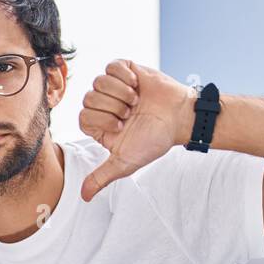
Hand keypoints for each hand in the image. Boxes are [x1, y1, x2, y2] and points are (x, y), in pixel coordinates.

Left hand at [79, 59, 194, 200]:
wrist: (179, 118)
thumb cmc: (154, 141)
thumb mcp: (125, 163)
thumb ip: (102, 177)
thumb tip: (84, 197)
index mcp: (100, 125)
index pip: (83, 117)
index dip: (102, 121)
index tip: (121, 127)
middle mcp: (104, 106)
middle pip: (89, 98)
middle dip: (112, 107)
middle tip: (131, 114)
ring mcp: (114, 87)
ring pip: (98, 81)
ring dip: (120, 93)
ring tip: (136, 101)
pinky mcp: (126, 70)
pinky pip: (112, 66)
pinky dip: (125, 76)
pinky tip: (137, 85)